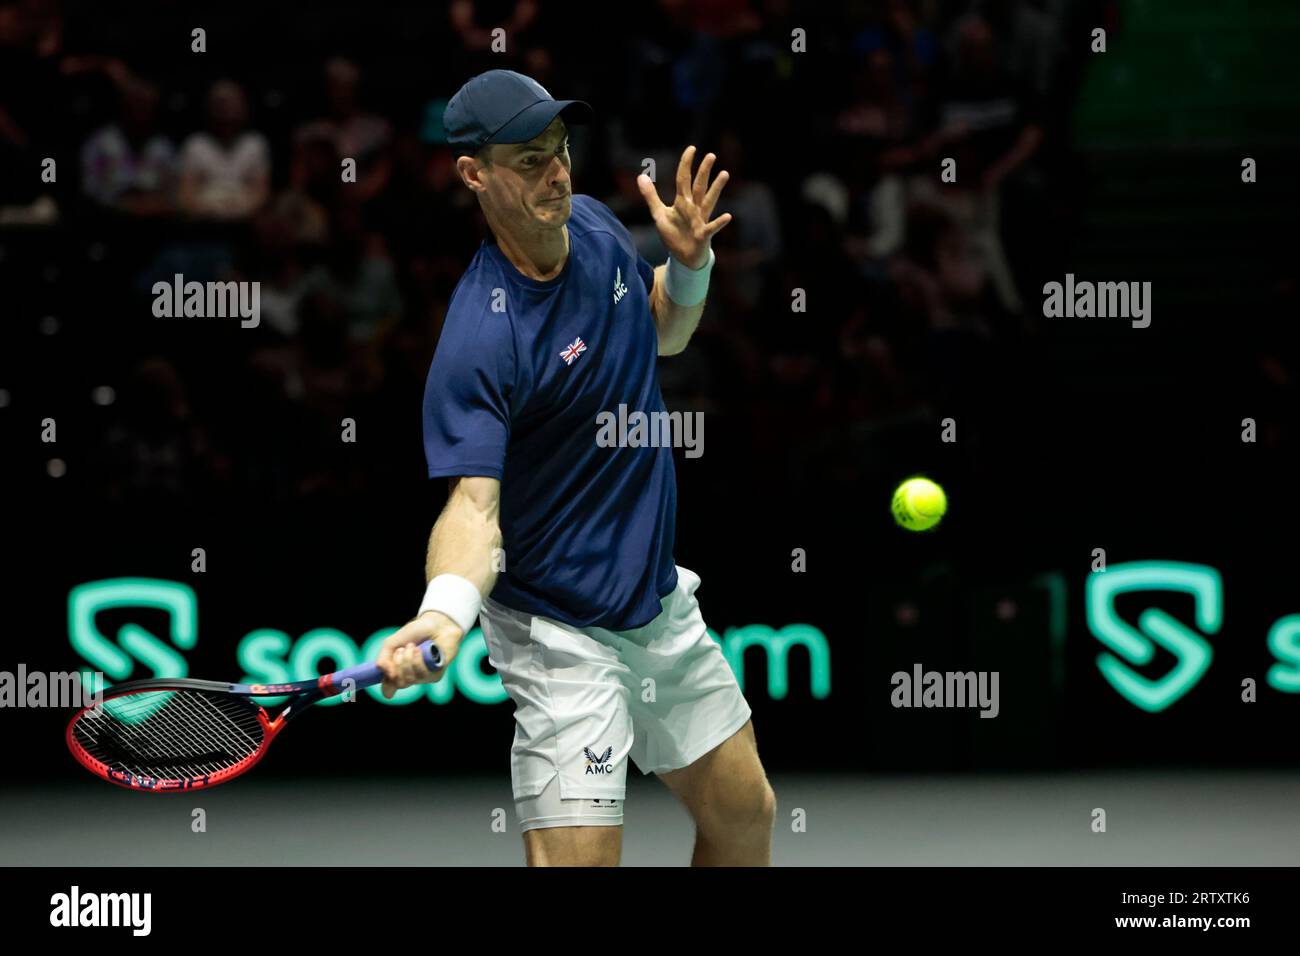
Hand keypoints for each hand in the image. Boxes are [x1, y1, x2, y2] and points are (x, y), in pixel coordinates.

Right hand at [376, 611, 462, 696]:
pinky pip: (422, 674)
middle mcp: (410, 677)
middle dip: (397, 665)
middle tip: (401, 650)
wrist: (436, 624)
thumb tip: (389, 675)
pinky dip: (418, 660)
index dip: (386, 685)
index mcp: (398, 670)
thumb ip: (383, 659)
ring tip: (412, 646)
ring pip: (409, 679)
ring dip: (407, 660)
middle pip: (399, 684)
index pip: (389, 688)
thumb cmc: (415, 633)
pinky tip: (421, 650)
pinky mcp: (436, 675)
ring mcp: (423, 678)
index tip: (388, 674)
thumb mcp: (392, 643)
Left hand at [637, 145, 731, 268]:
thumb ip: (651, 196)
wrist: (683, 257)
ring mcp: (700, 220)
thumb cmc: (674, 235)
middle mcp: (693, 208)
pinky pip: (712, 227)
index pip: (684, 179)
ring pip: (709, 201)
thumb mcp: (659, 214)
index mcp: (682, 202)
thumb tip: (641, 176)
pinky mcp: (703, 234)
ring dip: (716, 188)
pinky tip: (728, 216)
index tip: (692, 148)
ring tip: (724, 174)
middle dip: (704, 171)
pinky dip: (719, 222)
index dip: (686, 164)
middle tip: (711, 155)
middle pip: (699, 186)